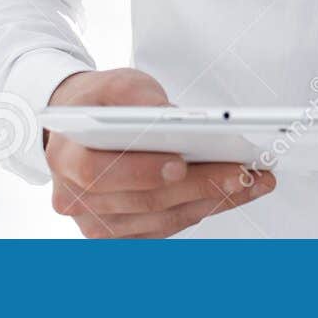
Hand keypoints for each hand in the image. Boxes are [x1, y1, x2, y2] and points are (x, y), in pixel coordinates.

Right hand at [45, 68, 273, 237]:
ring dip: (212, 201)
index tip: (181, 163)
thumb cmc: (100, 103)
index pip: (97, 173)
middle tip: (243, 172)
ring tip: (253, 181)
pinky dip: (202, 209)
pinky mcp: (120, 235)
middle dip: (199, 185)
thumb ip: (137, 95)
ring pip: (161, 219)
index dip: (140, 171)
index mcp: (65, 156)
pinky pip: (166, 228)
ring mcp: (96, 223)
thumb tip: (174, 118)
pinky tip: (231, 192)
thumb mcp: (115, 82)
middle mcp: (75, 198)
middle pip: (143, 200)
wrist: (83, 126)